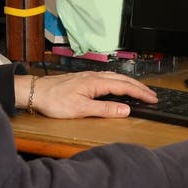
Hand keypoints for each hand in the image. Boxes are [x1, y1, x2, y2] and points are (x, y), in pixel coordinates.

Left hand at [15, 71, 157, 117]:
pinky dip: (119, 82)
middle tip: (153, 96)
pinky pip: (108, 78)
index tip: (152, 100)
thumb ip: (104, 110)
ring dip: (130, 83)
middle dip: (140, 87)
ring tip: (141, 91)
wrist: (35, 92)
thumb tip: (125, 111)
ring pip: (116, 77)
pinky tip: (119, 86)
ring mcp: (89, 77)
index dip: (140, 93)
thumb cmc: (55, 101)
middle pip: (123, 79)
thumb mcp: (81, 110)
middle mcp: (95, 76)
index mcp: (96, 83)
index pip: (125, 87)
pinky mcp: (84, 79)